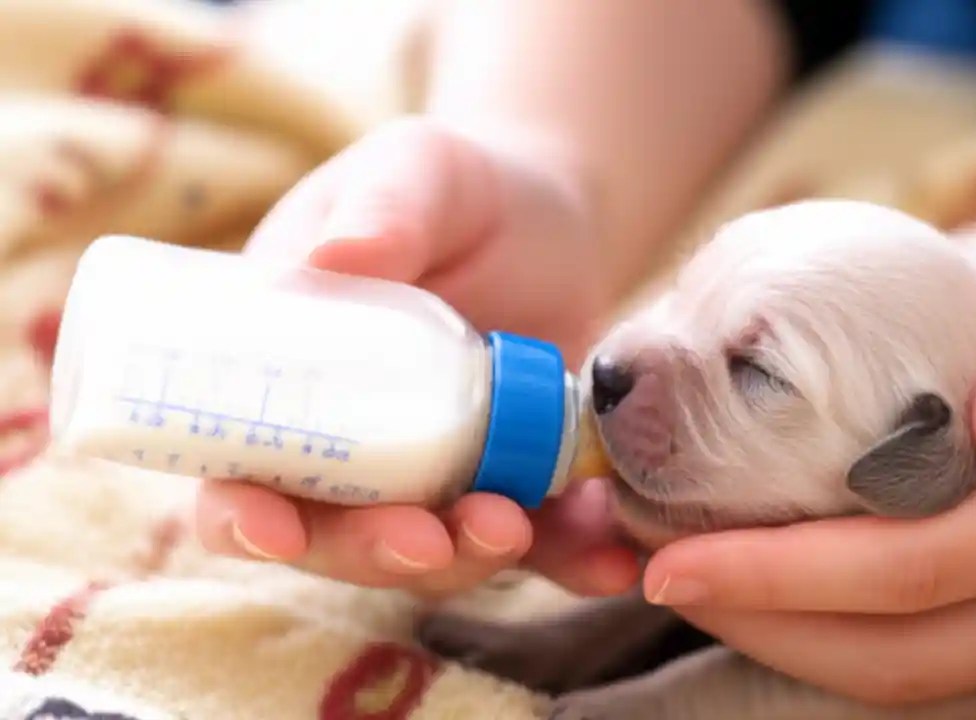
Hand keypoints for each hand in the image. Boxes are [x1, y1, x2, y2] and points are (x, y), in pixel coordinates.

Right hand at [194, 118, 638, 598]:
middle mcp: (352, 447)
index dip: (242, 514)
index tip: (275, 526)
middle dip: (374, 553)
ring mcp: (436, 474)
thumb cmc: (457, 184)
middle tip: (429, 539)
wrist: (554, 216)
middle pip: (336, 537)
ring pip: (436, 555)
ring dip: (469, 562)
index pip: (236, 470)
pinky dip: (570, 561)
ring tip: (518, 527)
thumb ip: (383, 209)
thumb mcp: (416, 170)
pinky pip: (538, 541)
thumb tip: (329, 259)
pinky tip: (609, 560)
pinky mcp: (515, 484)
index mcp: (289, 381)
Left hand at [638, 193, 975, 704]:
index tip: (679, 551)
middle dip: (768, 620)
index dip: (793, 573)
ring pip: (933, 672)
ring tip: (700, 591)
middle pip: (914, 641)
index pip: (929, 563)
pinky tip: (789, 604)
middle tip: (653, 574)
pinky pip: (962, 661)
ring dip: (799, 646)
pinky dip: (857, 646)